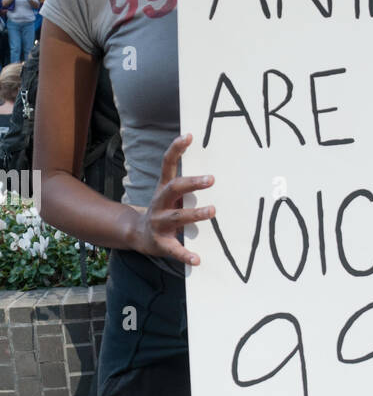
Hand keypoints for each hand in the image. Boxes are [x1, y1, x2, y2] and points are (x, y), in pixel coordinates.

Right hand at [128, 134, 214, 265]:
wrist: (137, 234)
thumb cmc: (163, 211)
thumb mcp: (170, 194)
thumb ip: (187, 185)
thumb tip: (213, 170)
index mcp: (164, 188)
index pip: (167, 164)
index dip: (176, 149)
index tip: (189, 136)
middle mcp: (160, 202)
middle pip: (174, 188)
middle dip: (192, 183)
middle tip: (211, 179)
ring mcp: (159, 222)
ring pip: (177, 216)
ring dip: (195, 214)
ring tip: (213, 211)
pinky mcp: (160, 242)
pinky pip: (174, 249)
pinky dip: (185, 254)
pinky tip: (197, 259)